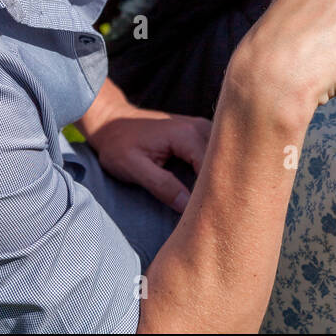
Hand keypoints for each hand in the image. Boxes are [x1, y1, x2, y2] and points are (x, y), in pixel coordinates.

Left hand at [79, 83, 210, 213]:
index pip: (213, 169)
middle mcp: (200, 127)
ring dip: (220, 178)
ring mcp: (203, 127)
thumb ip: (162, 186)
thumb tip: (188, 206)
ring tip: (215, 203)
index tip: (211, 216)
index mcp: (186, 135)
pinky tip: (209, 188)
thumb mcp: (133, 168)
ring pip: (223, 157)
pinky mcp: (200, 132)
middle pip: (223, 163)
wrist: (111, 120)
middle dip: (221, 187)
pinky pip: (216, 153)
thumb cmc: (118, 144)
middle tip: (216, 214)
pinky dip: (215, 170)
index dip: (214, 194)